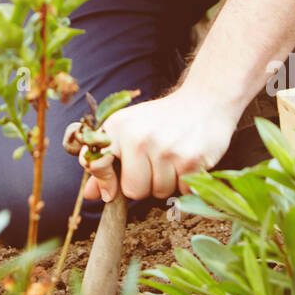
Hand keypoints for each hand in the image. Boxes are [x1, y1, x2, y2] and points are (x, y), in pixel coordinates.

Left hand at [80, 84, 239, 202]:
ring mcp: (165, 149)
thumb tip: (91, 194)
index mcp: (118, 126)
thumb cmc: (161, 120)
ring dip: (166, 182)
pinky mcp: (190, 160)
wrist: (204, 101)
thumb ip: (107, 160)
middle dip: (145, 184)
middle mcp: (139, 137)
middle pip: (133, 190)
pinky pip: (182, 192)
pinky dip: (185, 182)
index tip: (111, 188)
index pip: (96, 163)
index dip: (104, 180)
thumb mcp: (129, 130)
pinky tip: (187, 160)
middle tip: (154, 163)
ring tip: (172, 158)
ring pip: (159, 193)